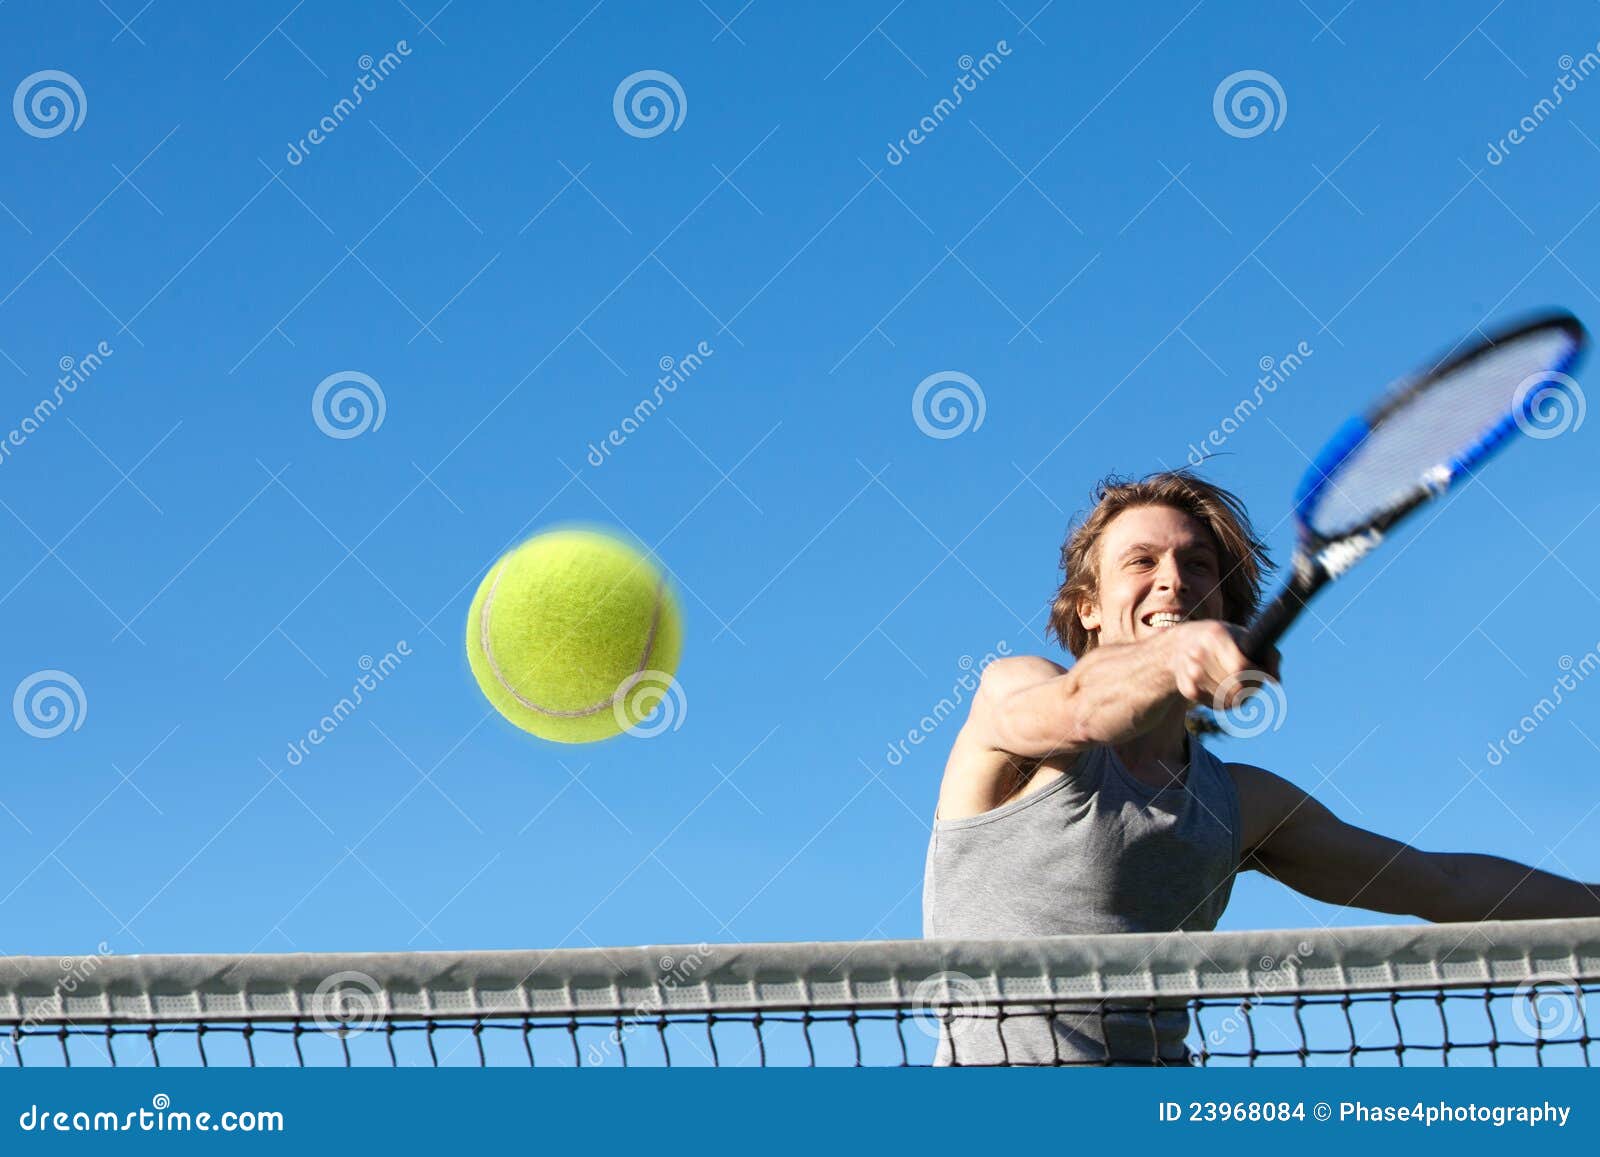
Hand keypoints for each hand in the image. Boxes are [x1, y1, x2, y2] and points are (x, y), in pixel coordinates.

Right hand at [1162, 621, 1279, 710]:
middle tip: (1256, 684)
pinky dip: (1226, 701)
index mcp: (1215, 636)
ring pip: (1229, 700)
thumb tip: (1276, 681)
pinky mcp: (1187, 689)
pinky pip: (1217, 705)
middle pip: (1237, 687)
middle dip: (1252, 688)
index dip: (1256, 675)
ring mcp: (1191, 673)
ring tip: (1243, 687)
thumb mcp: (1241, 634)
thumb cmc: (1219, 638)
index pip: (1240, 666)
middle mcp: (1199, 654)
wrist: (1178, 644)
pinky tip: (1226, 690)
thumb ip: (1267, 653)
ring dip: (1241, 697)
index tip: (1263, 674)